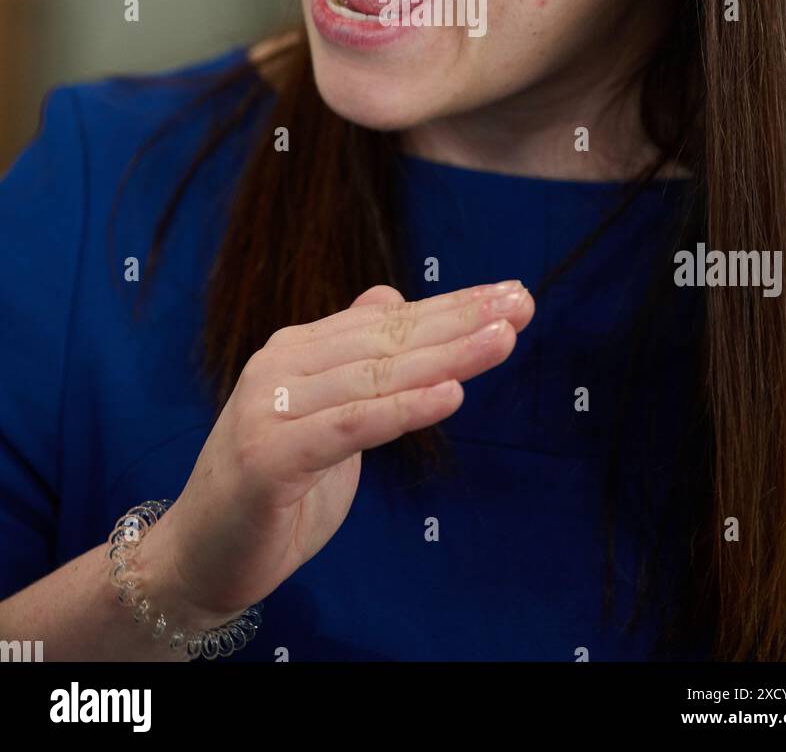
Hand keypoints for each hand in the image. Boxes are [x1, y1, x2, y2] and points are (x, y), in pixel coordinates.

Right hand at [145, 279, 533, 622]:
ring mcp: (270, 408)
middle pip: (388, 339)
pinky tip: (451, 395)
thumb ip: (354, 358)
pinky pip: (350, 428)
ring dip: (446, 356)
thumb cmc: (274, 483)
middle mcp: (282, 367)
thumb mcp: (325, 414)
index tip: (513, 295)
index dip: (454, 307)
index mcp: (298, 350)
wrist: (199, 554)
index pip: (390, 321)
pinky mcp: (269, 457)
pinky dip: (403, 410)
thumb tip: (389, 297)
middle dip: (462, 320)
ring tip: (502, 340)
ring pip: (375, 376)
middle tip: (521, 303)